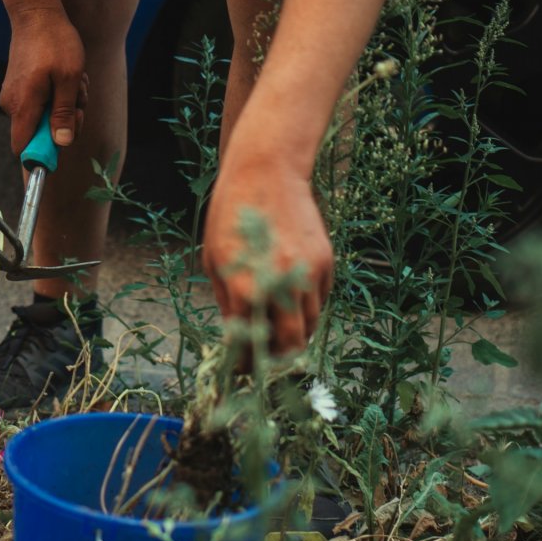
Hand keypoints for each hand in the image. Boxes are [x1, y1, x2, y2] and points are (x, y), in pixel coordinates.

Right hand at [0, 7, 87, 153]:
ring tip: (73, 80)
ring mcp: (14, 96)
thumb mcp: (69, 78)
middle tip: (78, 99)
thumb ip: (64, 114)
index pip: (23, 149)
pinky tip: (65, 76)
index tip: (63, 139)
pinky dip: (57, 95)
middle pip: (39, 135)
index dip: (43, 153)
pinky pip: (41, 104)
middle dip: (64, 122)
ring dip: (65, 105)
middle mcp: (12, 105)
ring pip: (44, 118)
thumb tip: (62, 143)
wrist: (36, 12)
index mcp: (23, 106)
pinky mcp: (19, 89)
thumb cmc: (55, 42)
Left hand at [202, 153, 333, 354]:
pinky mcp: (326, 262)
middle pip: (290, 344)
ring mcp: (308, 274)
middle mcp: (282, 285)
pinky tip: (291, 300)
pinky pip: (321, 299)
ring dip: (295, 333)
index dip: (246, 361)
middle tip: (266, 357)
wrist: (267, 172)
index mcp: (248, 289)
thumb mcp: (216, 262)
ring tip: (279, 329)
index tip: (243, 368)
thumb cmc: (231, 216)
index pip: (250, 343)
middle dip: (278, 357)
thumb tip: (236, 337)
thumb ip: (229, 304)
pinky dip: (308, 308)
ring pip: (310, 324)